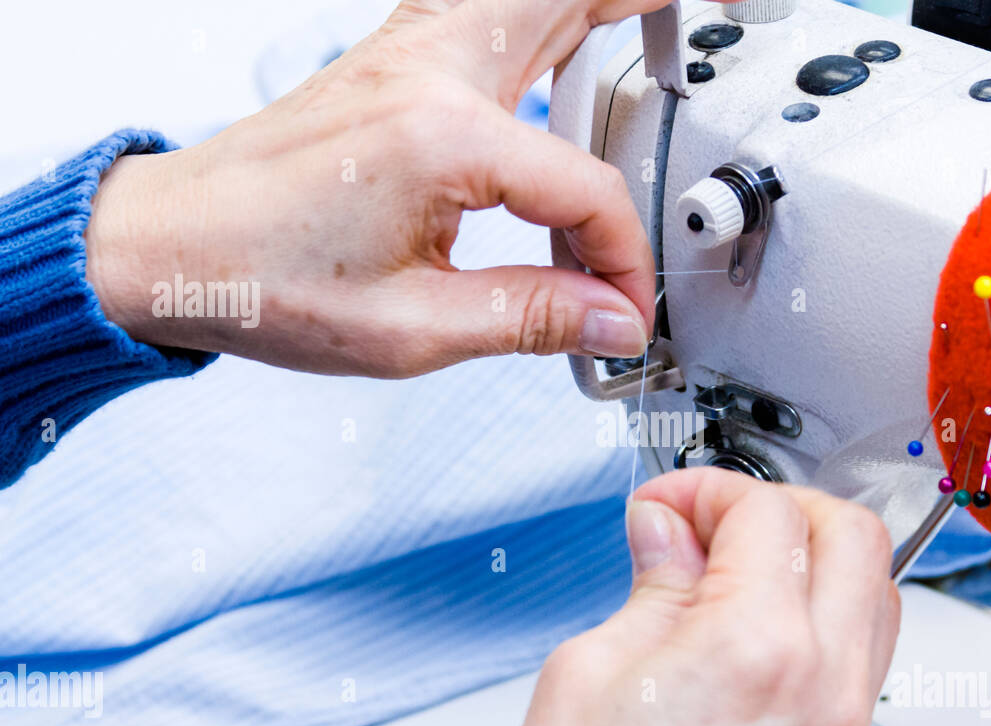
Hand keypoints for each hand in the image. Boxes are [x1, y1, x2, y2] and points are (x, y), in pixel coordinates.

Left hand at [85, 1, 732, 376]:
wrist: (170, 247)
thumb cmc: (260, 278)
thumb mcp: (409, 327)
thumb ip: (528, 316)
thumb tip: (609, 318)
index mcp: (440, 136)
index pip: (583, 192)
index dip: (620, 260)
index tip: (621, 312)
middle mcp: (427, 72)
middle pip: (574, 1)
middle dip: (655, 5)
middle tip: (719, 14)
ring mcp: (405, 54)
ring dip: (600, 2)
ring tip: (659, 16)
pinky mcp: (391, 62)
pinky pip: (488, 9)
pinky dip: (545, 16)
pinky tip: (564, 38)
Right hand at [501, 470, 901, 725]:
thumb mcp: (587, 674)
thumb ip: (649, 586)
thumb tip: (665, 531)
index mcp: (754, 647)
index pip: (767, 511)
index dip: (707, 489)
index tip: (668, 507)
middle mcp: (821, 685)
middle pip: (852, 532)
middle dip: (782, 503)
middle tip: (716, 521)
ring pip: (878, 592)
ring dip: (818, 556)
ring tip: (741, 569)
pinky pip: (865, 657)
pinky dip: (826, 617)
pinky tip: (762, 627)